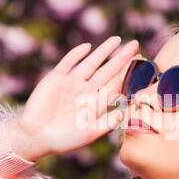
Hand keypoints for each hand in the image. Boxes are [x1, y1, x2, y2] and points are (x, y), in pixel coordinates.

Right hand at [6, 36, 139, 161]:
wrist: (36, 136)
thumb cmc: (63, 139)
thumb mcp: (89, 133)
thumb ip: (107, 123)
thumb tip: (125, 113)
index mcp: (96, 104)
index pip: (116, 85)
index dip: (128, 75)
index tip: (142, 64)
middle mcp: (86, 91)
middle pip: (108, 71)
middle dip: (121, 58)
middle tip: (135, 44)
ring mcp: (72, 83)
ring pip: (91, 63)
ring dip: (104, 51)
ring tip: (117, 40)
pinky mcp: (56, 78)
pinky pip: (69, 63)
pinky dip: (77, 54)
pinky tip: (88, 47)